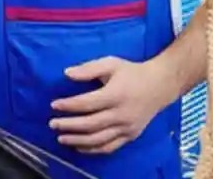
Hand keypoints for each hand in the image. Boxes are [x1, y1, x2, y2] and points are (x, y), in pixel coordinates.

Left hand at [48, 56, 175, 154]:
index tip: (54, 105)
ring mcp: (127, 127)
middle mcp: (121, 114)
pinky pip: (109, 147)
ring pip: (98, 139)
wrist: (160, 85)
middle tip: (52, 124)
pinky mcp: (131, 136)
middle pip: (90, 124)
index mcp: (115, 94)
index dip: (68, 105)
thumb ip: (88, 69)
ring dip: (77, 141)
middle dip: (69, 126)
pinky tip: (79, 146)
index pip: (87, 103)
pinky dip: (93, 149)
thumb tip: (66, 73)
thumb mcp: (110, 63)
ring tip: (61, 138)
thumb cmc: (132, 72)